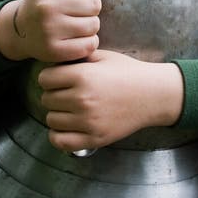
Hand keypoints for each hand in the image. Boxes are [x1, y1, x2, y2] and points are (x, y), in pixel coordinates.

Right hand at [0, 0, 110, 62]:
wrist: (20, 30)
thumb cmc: (46, 2)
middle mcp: (46, 5)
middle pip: (94, 4)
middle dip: (90, 8)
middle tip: (76, 11)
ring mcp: (48, 29)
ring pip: (94, 25)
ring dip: (90, 25)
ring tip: (76, 24)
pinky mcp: (54, 50)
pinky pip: (90, 45)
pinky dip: (88, 43)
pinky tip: (76, 38)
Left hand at [38, 50, 184, 152]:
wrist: (152, 94)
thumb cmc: (128, 72)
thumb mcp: (103, 56)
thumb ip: (77, 58)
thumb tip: (54, 64)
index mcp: (83, 75)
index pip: (44, 79)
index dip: (50, 77)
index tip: (58, 78)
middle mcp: (82, 99)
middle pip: (46, 99)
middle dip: (53, 94)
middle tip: (66, 93)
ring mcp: (87, 121)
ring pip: (51, 120)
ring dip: (57, 114)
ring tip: (70, 109)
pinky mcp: (94, 138)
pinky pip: (60, 141)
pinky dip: (58, 135)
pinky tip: (67, 127)